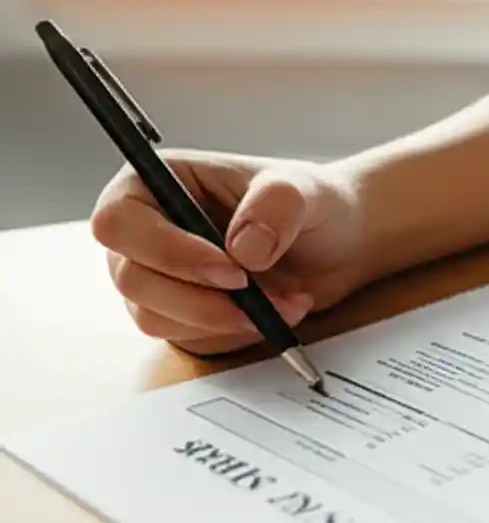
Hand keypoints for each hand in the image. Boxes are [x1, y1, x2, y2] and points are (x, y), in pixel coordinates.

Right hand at [91, 150, 363, 355]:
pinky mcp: (179, 316)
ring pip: (155, 318)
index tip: (233, 271)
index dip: (168, 252)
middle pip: (131, 279)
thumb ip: (275, 207)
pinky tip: (275, 313)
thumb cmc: (309, 203)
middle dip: (201, 298)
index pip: (118, 222)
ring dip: (225, 320)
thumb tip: (243, 250)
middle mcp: (144, 232)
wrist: (336, 244)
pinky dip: (236, 334)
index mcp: (155, 182)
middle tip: (264, 296)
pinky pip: (188, 340)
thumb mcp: (303, 190)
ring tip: (286, 301)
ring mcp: (157, 278)